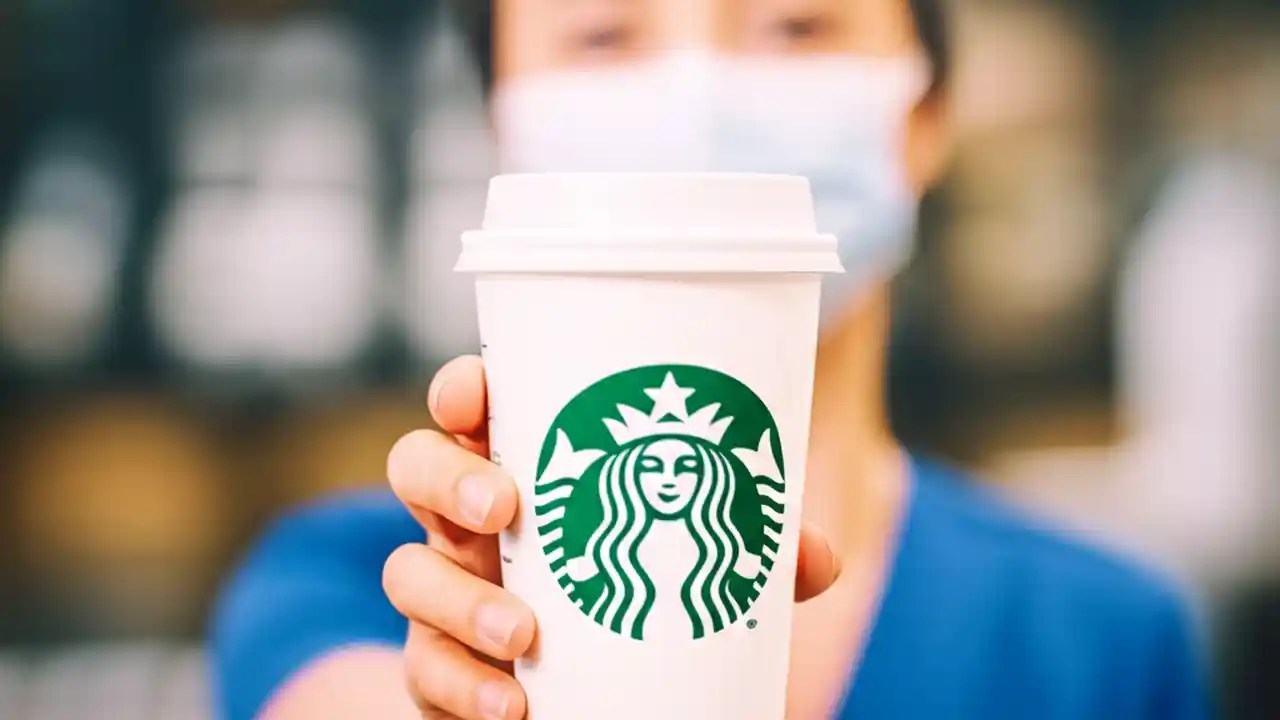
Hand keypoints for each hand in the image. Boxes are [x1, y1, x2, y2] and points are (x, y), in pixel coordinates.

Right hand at [383, 356, 842, 719]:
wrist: (613, 703)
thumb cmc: (648, 598)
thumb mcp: (703, 567)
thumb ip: (754, 554)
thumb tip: (812, 555)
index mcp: (528, 469)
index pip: (474, 407)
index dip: (462, 389)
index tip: (475, 392)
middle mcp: (474, 523)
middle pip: (416, 468)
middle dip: (447, 475)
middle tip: (504, 506)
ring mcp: (449, 593)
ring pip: (406, 572)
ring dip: (458, 598)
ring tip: (523, 632)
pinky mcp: (444, 666)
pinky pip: (425, 669)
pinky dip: (463, 685)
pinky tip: (512, 705)